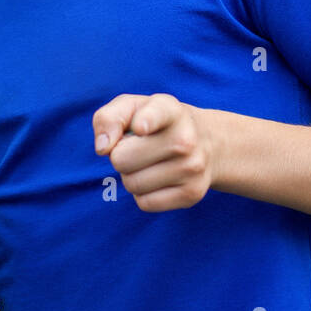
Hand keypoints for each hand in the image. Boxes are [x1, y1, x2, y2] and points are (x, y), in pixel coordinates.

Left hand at [92, 93, 215, 211]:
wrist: (207, 142)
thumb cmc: (156, 124)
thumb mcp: (133, 108)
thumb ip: (109, 118)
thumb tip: (104, 147)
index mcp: (170, 110)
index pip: (157, 113)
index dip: (146, 120)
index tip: (139, 128)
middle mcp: (185, 138)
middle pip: (122, 159)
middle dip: (119, 156)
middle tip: (134, 149)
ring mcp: (192, 168)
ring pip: (132, 184)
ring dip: (130, 176)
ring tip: (148, 163)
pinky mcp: (192, 194)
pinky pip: (145, 203)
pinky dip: (143, 194)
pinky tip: (157, 179)